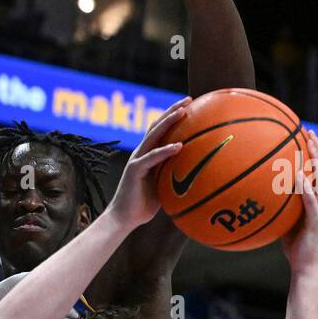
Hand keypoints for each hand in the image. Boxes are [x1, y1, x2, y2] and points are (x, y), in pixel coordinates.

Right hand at [105, 97, 190, 230]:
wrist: (123, 219)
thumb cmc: (143, 206)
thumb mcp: (163, 188)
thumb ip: (172, 176)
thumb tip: (195, 175)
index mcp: (147, 155)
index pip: (160, 130)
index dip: (172, 116)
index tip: (189, 106)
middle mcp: (140, 153)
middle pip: (156, 125)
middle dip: (172, 110)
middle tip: (189, 99)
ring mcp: (136, 160)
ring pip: (153, 135)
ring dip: (169, 121)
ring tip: (184, 111)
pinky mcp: (134, 170)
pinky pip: (152, 158)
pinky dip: (165, 151)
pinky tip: (179, 145)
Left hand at [281, 130, 317, 272]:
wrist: (305, 266)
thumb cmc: (294, 245)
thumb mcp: (285, 219)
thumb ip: (280, 204)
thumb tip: (260, 193)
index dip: (315, 152)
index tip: (305, 134)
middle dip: (317, 148)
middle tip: (308, 131)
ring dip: (316, 160)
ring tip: (308, 144)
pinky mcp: (317, 221)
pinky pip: (311, 201)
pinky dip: (306, 187)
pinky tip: (299, 174)